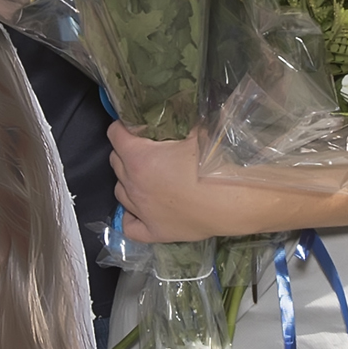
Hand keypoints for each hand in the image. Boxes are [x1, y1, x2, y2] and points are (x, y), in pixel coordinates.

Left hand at [107, 124, 225, 242]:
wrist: (233, 201)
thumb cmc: (214, 163)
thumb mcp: (198, 132)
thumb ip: (181, 124)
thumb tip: (180, 116)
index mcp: (139, 157)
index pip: (115, 135)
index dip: (123, 127)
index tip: (134, 125)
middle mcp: (134, 184)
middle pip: (115, 161)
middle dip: (125, 152)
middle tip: (145, 148)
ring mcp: (141, 210)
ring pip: (119, 191)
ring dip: (127, 181)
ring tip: (144, 177)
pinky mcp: (154, 231)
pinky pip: (129, 226)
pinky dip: (130, 215)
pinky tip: (139, 209)